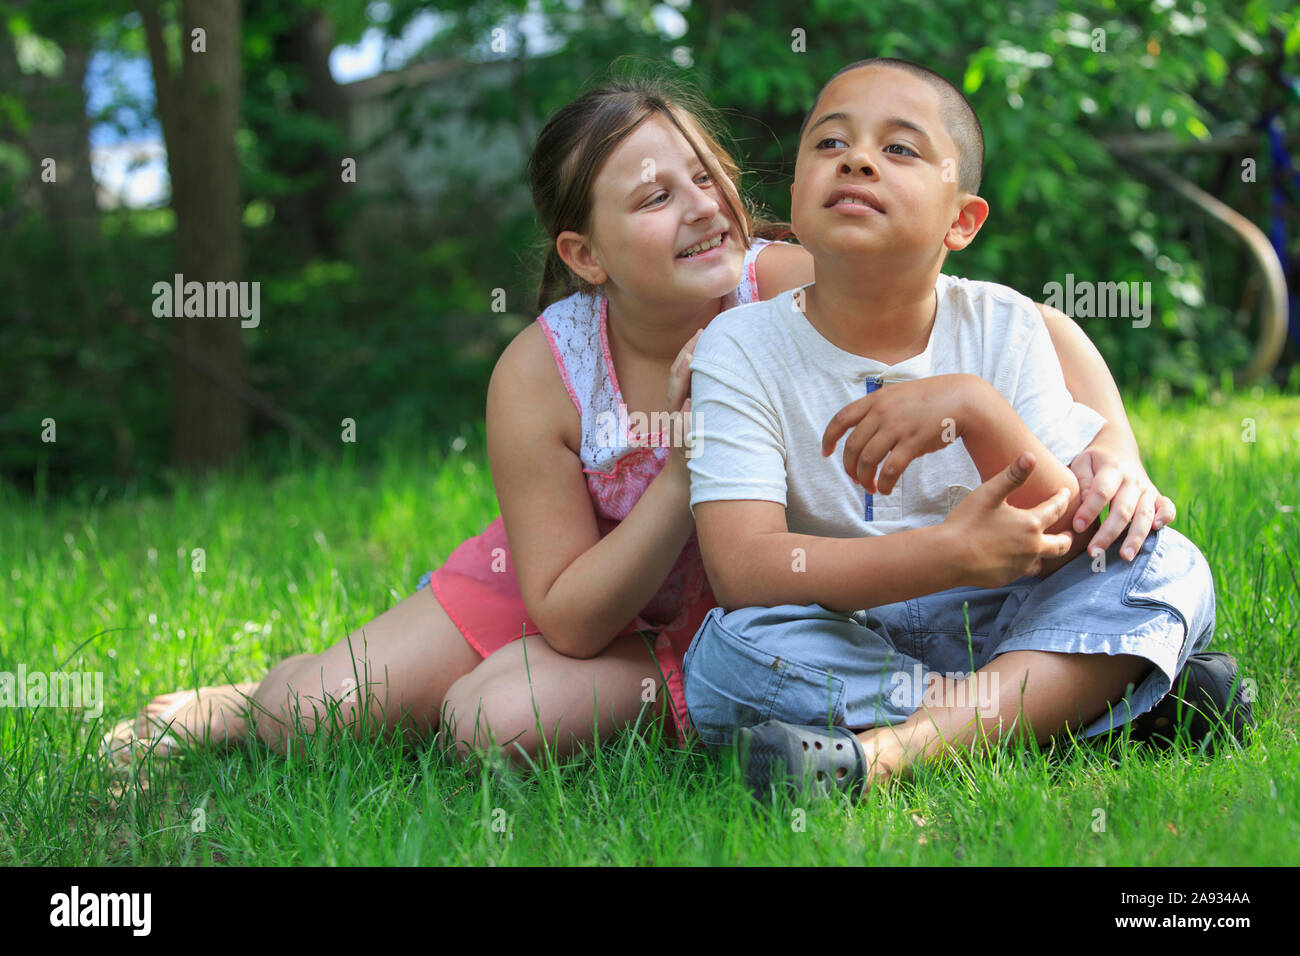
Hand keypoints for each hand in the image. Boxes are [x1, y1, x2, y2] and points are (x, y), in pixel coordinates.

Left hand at [665, 328, 702, 469]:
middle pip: (678, 372)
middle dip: (688, 351)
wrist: (682, 478)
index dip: (684, 368)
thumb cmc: (690, 465)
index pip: (678, 385)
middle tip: (702, 332)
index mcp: (674, 414)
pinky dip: (696, 364)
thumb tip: (688, 403)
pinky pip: (689, 380)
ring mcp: (679, 405)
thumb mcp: (688, 449)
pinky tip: (708, 355)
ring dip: (691, 353)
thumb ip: (686, 427)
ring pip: (682, 373)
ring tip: (703, 336)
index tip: (692, 353)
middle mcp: (675, 406)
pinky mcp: (686, 406)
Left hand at [821, 374, 985, 493]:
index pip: (840, 419)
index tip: (826, 452)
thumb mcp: (898, 394)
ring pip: (867, 460)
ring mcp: (897, 428)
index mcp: (875, 400)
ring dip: (864, 479)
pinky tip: (885, 490)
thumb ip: (878, 408)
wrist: (963, 399)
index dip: (829, 438)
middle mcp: (882, 413)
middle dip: (849, 468)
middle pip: (852, 447)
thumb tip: (861, 429)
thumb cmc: (930, 399)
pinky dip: (884, 484)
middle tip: (855, 479)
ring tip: (870, 488)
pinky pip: (890, 470)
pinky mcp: (913, 443)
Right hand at [943, 452, 1074, 587]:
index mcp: (1031, 524)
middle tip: (1068, 533)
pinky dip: (1022, 565)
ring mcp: (1020, 566)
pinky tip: (1014, 560)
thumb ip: (1012, 476)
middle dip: (1067, 537)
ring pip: (1042, 562)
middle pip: (1061, 545)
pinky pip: (1021, 572)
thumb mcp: (989, 494)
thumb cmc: (968, 522)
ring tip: (1042, 549)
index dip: (1062, 499)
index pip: (1056, 510)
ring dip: (1045, 555)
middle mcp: (1032, 547)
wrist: (949, 556)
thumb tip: (1031, 456)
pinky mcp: (1007, 578)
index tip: (1066, 494)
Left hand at [1070, 446, 1174, 560]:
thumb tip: (1084, 505)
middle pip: (1122, 509)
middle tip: (1093, 553)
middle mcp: (1132, 481)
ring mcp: (1146, 489)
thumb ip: (1082, 482)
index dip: (1089, 510)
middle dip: (1108, 533)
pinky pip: (1167, 507)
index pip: (1101, 492)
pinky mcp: (1157, 497)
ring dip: (1135, 537)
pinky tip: (1157, 529)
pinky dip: (1166, 517)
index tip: (1077, 527)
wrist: (1118, 446)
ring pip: (1144, 514)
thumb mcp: (1082, 463)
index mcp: (1111, 470)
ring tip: (1125, 556)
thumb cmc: (1094, 461)